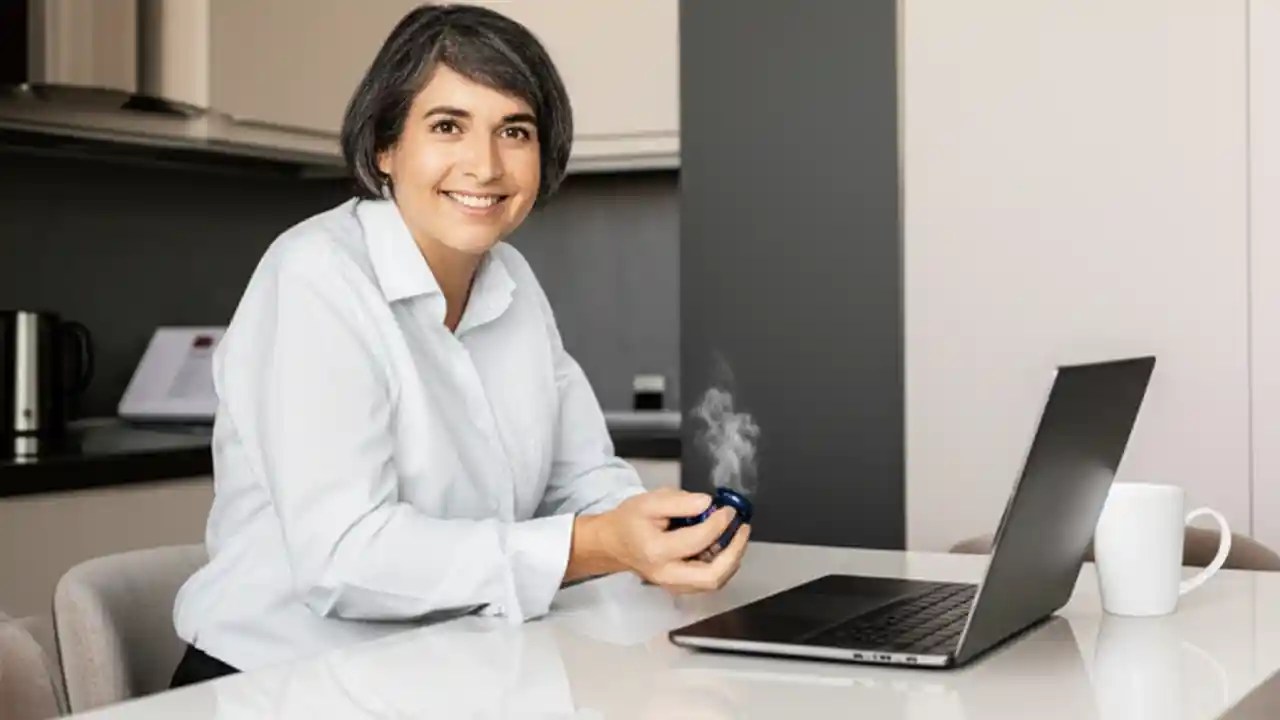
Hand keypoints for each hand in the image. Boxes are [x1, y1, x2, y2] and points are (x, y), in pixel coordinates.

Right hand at [578, 488, 750, 592]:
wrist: (613, 543)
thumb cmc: (629, 522)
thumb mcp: (649, 501)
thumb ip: (680, 501)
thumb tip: (708, 504)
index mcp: (656, 551)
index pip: (697, 540)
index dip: (719, 523)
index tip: (727, 509)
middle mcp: (666, 574)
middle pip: (712, 576)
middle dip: (734, 551)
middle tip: (743, 529)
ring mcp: (673, 585)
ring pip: (714, 582)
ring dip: (732, 558)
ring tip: (737, 535)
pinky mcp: (680, 586)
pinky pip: (708, 580)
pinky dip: (722, 563)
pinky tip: (723, 545)